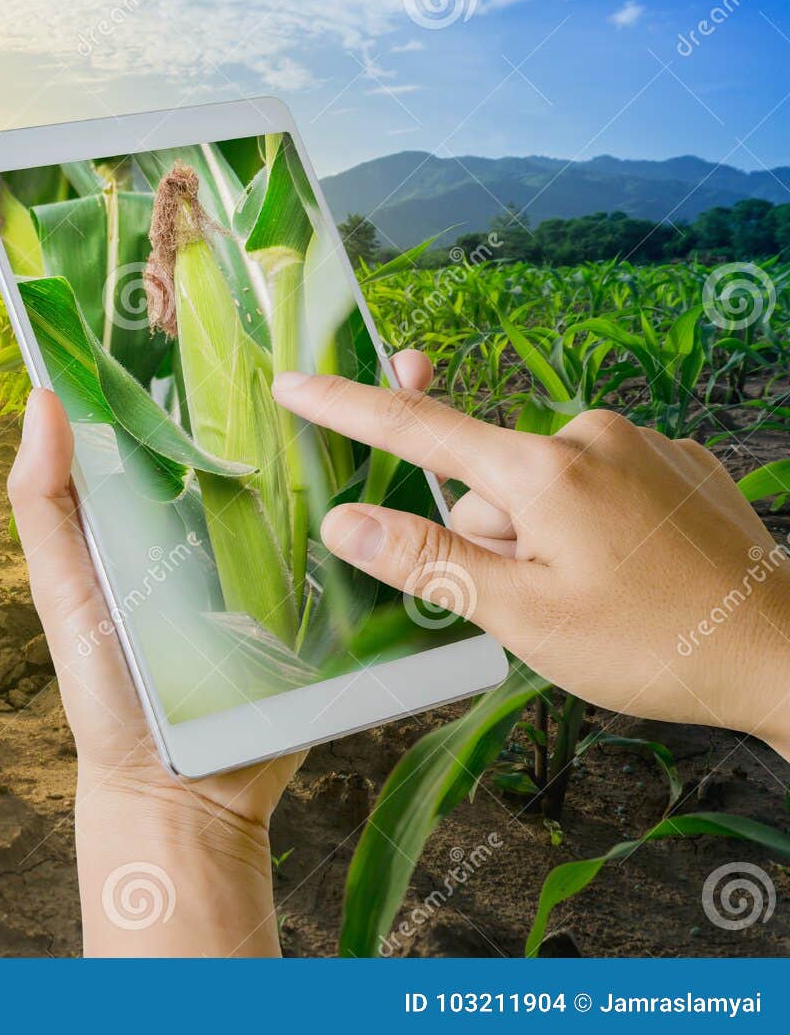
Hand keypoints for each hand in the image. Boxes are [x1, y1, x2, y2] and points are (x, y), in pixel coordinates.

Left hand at [8, 349, 433, 955]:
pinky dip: (410, 508)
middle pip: (283, 437)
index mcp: (169, 506)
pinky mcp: (334, 610)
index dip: (224, 358)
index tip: (253, 292)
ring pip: (339, 480)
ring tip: (418, 369)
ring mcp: (289, 563)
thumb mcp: (66, 592)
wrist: (182, 794)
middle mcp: (233, 523)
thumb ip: (49, 506)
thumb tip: (43, 397)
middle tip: (361, 317)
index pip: (200, 416)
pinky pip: (375, 549)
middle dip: (327, 379)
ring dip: (382, 428)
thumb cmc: (109, 692)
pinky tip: (447, 465)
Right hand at [271, 372, 789, 760]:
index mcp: (540, 470)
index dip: (347, 408)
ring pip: (542, 488)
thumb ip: (427, 560)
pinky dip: (593, 526)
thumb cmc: (651, 644)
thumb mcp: (522, 616)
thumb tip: (342, 522)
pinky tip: (633, 574)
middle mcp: (587, 434)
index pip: (416, 430)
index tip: (294, 382)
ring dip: (543, 537)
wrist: (785, 652)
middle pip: (487, 482)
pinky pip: (597, 484)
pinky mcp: (678, 461)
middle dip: (489, 536)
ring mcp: (640, 443)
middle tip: (542, 602)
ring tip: (600, 599)